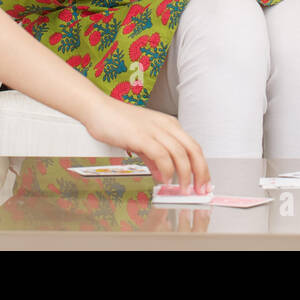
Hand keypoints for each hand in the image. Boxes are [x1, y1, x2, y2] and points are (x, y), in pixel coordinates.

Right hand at [82, 97, 211, 193]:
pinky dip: (166, 170)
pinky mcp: (142, 136)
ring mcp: (154, 130)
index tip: (202, 182)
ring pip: (180, 154)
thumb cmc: (116, 121)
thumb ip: (153, 158)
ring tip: (182, 190)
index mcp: (168, 124)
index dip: (201, 166)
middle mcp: (165, 126)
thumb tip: (162, 175)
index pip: (193, 147)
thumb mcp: (140, 140)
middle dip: (200, 172)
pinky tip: (164, 180)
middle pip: (193, 150)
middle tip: (199, 189)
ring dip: (184, 175)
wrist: (97, 109)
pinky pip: (161, 155)